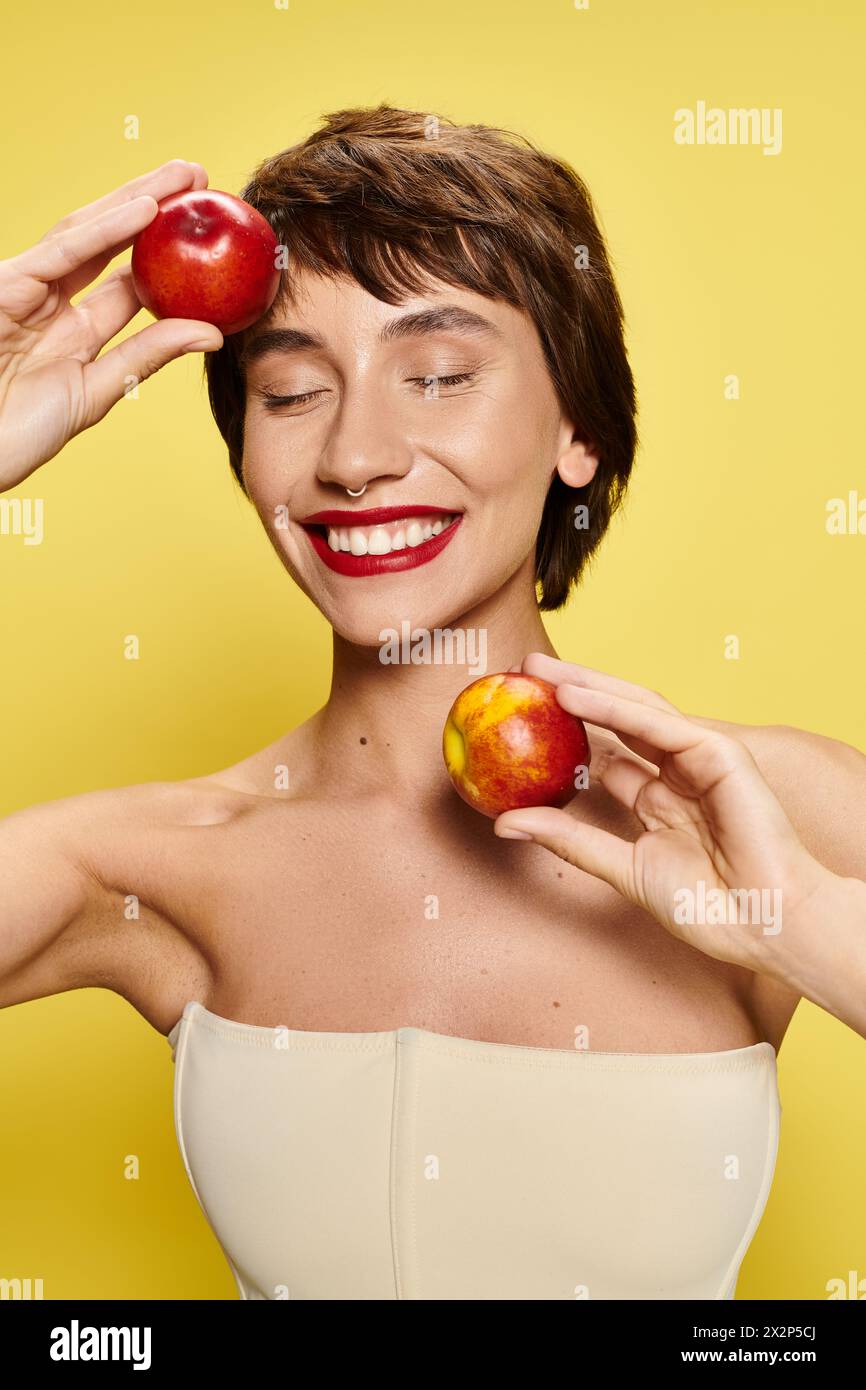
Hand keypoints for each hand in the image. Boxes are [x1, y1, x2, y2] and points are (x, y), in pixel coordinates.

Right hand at [0, 159, 223, 489]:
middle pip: (107, 241)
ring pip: (87, 232)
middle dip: (152, 204)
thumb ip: (147, 357)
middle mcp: (51, 302)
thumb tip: (214, 334)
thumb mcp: (96, 390)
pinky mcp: (5, 286)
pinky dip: (104, 229)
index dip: (167, 253)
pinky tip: (145, 208)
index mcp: (74, 330)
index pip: (126, 279)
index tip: (209, 232)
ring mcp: (27, 289)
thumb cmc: (20, 432)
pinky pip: (62, 252)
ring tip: (185, 177)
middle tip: (200, 179)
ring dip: (136, 198)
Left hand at [494, 652, 836, 972]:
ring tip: (540, 672)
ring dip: (587, 686)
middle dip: (571, 693)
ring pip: (635, 711)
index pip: (604, 753)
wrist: (764, 924)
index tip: (518, 719)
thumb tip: (504, 822)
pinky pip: (661, 726)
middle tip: (524, 673)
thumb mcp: (621, 868)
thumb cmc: (707, 907)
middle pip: (615, 720)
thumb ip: (568, 840)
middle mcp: (675, 773)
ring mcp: (698, 759)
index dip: (563, 734)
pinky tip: (575, 696)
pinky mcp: (719, 754)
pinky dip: (616, 708)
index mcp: (657, 800)